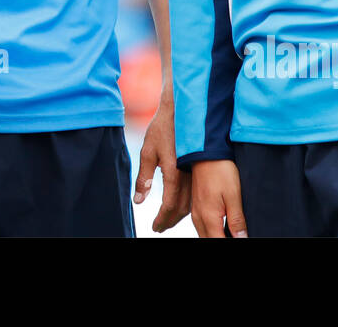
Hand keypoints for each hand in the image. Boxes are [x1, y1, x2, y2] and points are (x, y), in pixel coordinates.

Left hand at [134, 92, 190, 231]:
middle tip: (161, 228)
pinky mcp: (199, 168)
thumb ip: (144, 178)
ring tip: (169, 220)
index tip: (155, 228)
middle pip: (182, 209)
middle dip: (170, 221)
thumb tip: (139, 201)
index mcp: (173, 173)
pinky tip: (182, 205)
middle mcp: (187, 176)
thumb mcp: (148, 151)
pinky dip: (188, 204)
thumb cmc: (163, 129)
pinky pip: (196, 193)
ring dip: (180, 215)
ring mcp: (195, 172)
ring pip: (192, 203)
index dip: (162, 219)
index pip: (169, 205)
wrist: (183, 110)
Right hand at [190, 159, 247, 237]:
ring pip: (204, 236)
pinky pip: (202, 227)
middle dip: (222, 241)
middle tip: (238, 236)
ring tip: (230, 234)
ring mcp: (196, 212)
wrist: (206, 153)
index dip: (231, 244)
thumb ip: (237, 221)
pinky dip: (211, 232)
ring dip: (216, 237)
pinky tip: (221, 228)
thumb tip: (242, 238)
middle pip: (209, 241)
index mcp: (208, 218)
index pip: (219, 242)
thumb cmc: (220, 170)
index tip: (241, 239)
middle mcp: (199, 218)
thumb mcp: (234, 196)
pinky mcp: (196, 207)